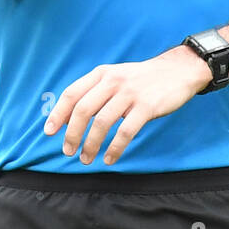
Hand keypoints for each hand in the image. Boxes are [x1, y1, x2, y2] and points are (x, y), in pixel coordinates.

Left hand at [43, 46, 212, 164]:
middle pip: (83, 110)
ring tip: (87, 158)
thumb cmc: (144, 79)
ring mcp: (130, 94)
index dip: (58, 114)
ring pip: (102, 123)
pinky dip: (114, 148)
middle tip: (68, 151)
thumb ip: (97, 90)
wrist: (179, 70)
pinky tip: (110, 158)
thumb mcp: (117, 75)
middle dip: (72, 134)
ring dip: (91, 145)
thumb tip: (72, 116)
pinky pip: (125, 132)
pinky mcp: (147, 107)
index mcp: (102, 74)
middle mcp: (113, 82)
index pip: (72, 93)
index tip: (49, 132)